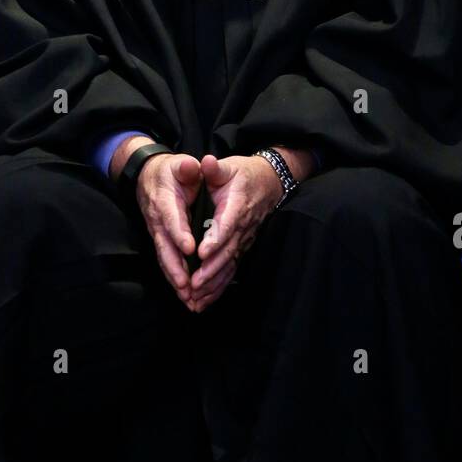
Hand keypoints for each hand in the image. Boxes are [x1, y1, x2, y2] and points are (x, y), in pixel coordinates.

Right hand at [112, 138, 201, 305]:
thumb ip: (186, 167)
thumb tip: (191, 164)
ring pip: (164, 258)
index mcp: (165, 201)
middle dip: (174, 266)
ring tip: (186, 296)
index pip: (171, 218)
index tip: (190, 248)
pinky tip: (184, 294)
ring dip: (174, 278)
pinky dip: (174, 278)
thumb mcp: (179, 165)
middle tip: (185, 284)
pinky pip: (166, 261)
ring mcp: (157, 233)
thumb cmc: (169, 171)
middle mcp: (158, 221)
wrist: (149, 177)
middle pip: (164, 246)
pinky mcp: (161, 241)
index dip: (179, 233)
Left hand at [184, 153, 276, 311]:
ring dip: (213, 283)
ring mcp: (244, 240)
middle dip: (211, 270)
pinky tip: (205, 300)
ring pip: (229, 265)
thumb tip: (206, 162)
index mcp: (236, 206)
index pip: (226, 225)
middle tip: (193, 284)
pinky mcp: (242, 247)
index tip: (201, 253)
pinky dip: (219, 286)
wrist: (268, 183)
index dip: (215, 240)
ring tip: (196, 298)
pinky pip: (231, 270)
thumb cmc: (243, 174)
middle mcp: (242, 227)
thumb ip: (215, 169)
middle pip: (227, 252)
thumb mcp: (228, 166)